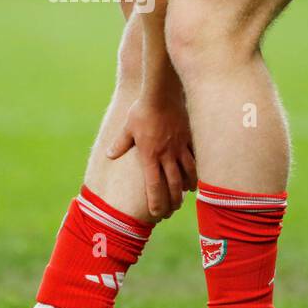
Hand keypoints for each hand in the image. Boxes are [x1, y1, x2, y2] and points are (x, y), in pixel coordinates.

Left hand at [106, 87, 197, 218]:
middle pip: (173, 184)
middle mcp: (166, 155)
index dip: (156, 202)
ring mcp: (180, 146)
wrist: (162, 94)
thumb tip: (109, 155)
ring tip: (188, 192)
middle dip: (174, 200)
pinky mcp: (189, 138)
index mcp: (149, 155)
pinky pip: (195, 156)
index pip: (153, 185)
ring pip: (188, 172)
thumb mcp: (127, 127)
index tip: (157, 214)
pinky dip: (197, 167)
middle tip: (173, 210)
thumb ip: (120, 143)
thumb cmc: (143, 110)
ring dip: (188, 185)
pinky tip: (198, 172)